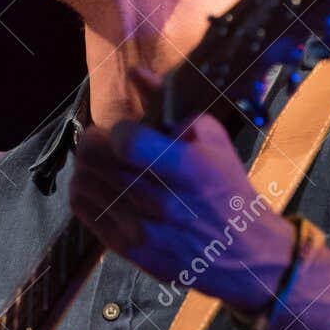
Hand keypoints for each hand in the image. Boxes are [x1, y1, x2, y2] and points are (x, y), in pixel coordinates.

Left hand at [69, 71, 294, 310]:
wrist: (246, 255)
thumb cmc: (229, 191)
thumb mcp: (214, 141)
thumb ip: (172, 105)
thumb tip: (136, 74)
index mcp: (187, 168)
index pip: (125, 140)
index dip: (117, 130)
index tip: (124, 131)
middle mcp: (162, 201)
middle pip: (95, 160)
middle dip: (95, 143)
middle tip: (104, 142)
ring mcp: (142, 230)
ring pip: (83, 183)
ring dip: (86, 168)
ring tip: (102, 164)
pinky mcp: (129, 250)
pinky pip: (84, 211)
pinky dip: (84, 192)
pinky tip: (99, 186)